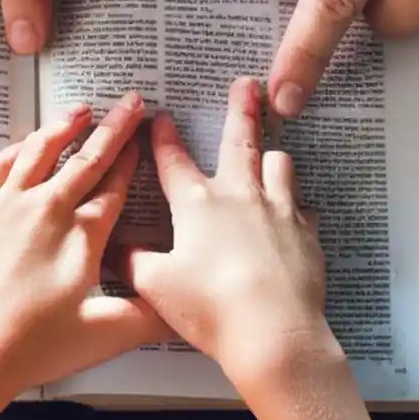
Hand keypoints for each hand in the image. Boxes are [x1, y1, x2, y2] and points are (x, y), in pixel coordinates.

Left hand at [0, 93, 165, 419]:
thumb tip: (182, 307)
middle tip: (129, 102)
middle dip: (113, 128)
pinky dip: (13, 151)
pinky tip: (22, 144)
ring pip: (38, 153)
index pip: (115, 186)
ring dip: (63, 128)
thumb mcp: (104, 335)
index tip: (144, 133)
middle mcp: (45, 211)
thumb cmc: (35, 348)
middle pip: (85, 159)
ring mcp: (5, 209)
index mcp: (82, 236)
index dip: (131, 158)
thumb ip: (148, 315)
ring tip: (80, 110)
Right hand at [114, 77, 331, 379]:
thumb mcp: (157, 286)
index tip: (161, 116)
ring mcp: (279, 211)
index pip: (174, 160)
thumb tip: (111, 250)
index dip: (164, 136)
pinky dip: (294, 208)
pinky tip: (291, 218)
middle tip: (248, 85)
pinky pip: (303, 209)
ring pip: (280, 165)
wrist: (274, 334)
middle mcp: (240, 197)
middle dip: (242, 109)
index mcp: (197, 205)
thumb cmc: (212, 308)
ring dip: (271, 158)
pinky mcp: (307, 235)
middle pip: (240, 141)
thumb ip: (132, 262)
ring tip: (269, 155)